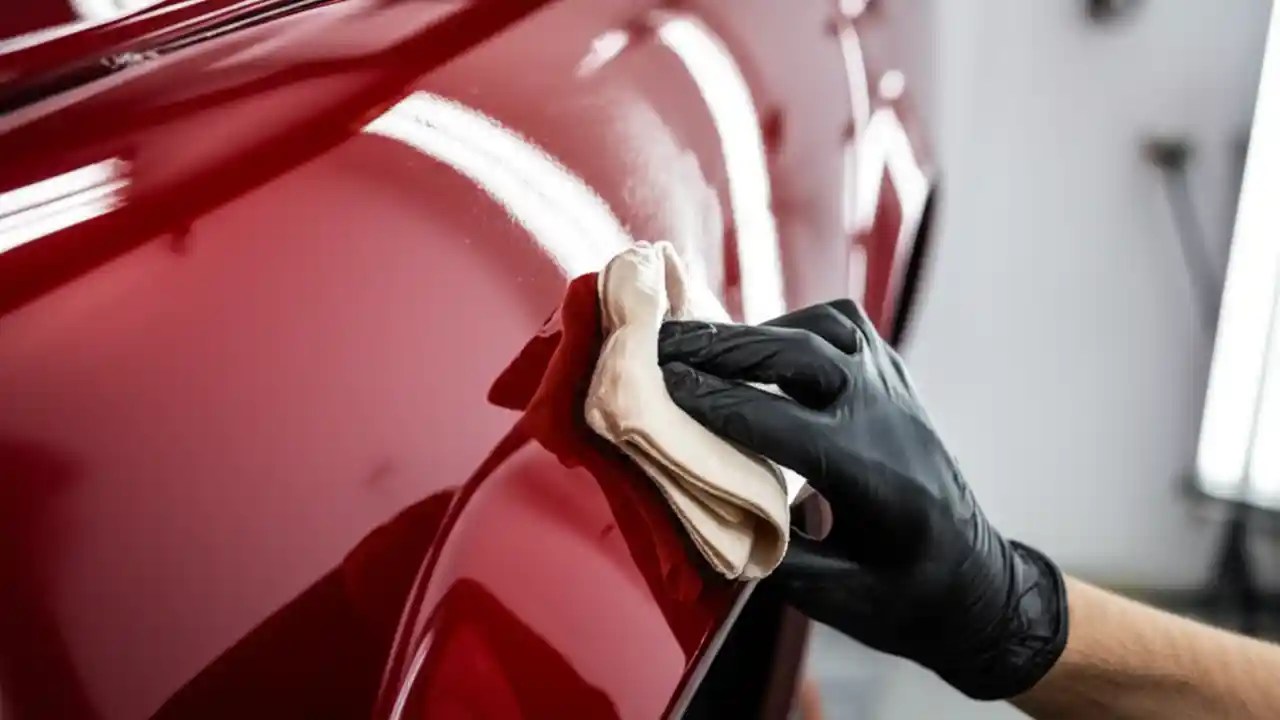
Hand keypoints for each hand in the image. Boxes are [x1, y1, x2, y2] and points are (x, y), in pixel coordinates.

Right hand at [658, 300, 1067, 699]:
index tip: (656, 387)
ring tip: (703, 347)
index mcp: (869, 472)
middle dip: (720, 348)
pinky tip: (762, 347)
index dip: (710, 401)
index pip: (773, 419)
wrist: (980, 585)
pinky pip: (845, 325)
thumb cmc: (906, 600)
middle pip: (794, 356)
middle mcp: (885, 416)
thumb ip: (767, 553)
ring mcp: (896, 389)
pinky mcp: (897, 379)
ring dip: (758, 332)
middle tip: (660, 344)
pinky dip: (795, 326)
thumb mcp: (833, 598)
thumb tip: (700, 504)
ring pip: (823, 327)